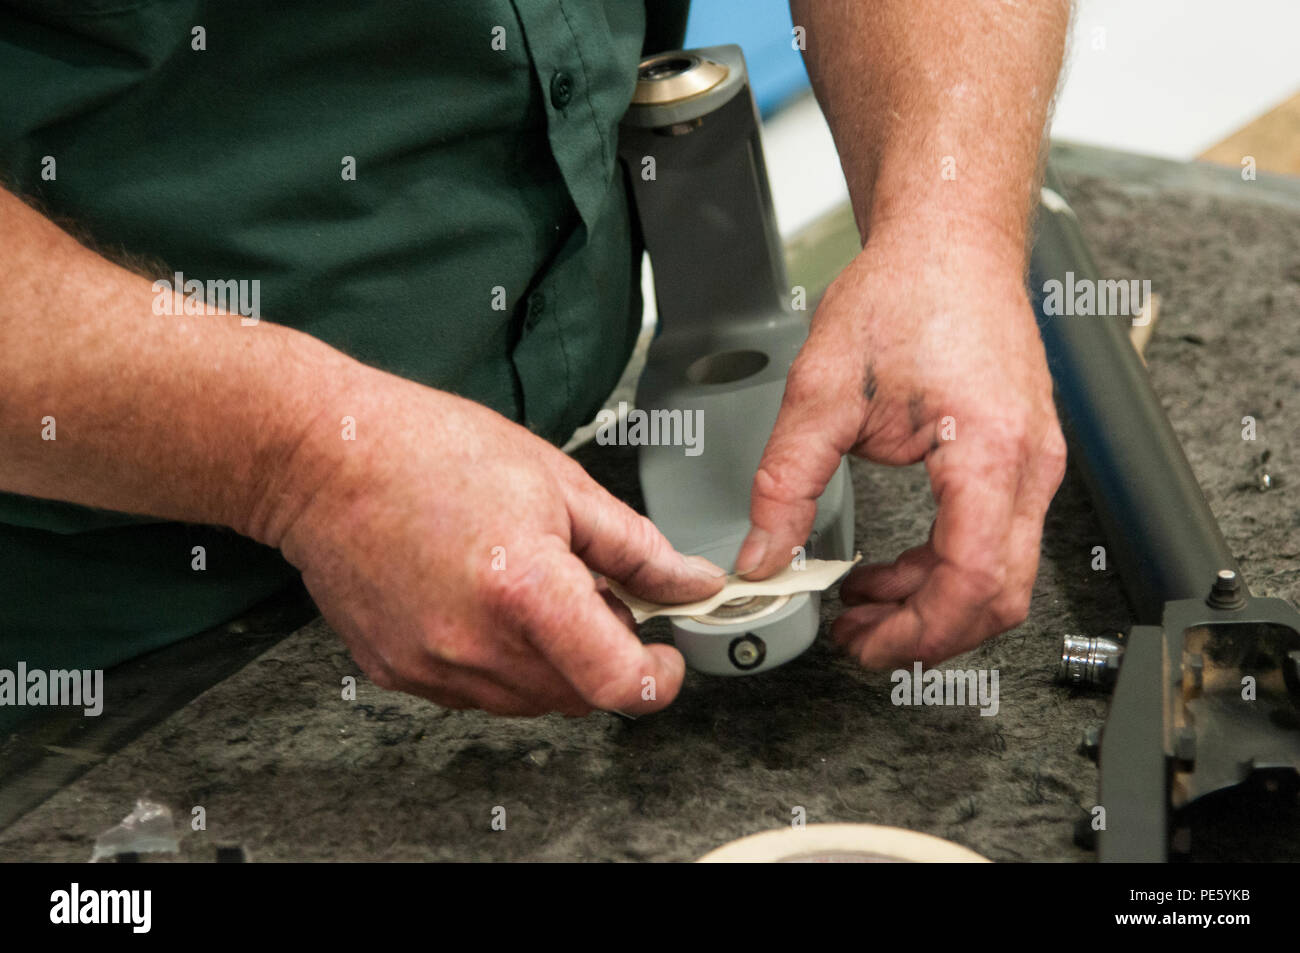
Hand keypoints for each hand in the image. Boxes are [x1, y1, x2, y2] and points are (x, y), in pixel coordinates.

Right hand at [256, 372, 724, 715]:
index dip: (659, 677)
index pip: (618, 684)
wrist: (325, 458)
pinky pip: (477, 692)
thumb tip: (688, 583)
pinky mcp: (398, 674)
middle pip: (579, 695)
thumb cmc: (429, 451)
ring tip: (527, 587)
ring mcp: (431, 667)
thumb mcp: (558, 482)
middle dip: (604, 652)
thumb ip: (635, 547)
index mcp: (525, 591)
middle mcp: (475, 645)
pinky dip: (500, 661)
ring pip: (530, 700)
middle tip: (589, 590)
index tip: (664, 655)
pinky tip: (483, 602)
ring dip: (552, 661)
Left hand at [735, 223, 1066, 666]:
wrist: (948, 241)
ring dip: (931, 602)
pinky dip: (943, 566)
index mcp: (989, 451)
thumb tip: (763, 555)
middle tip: (858, 637)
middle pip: (1000, 595)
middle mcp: (1029, 464)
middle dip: (926, 632)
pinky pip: (995, 538)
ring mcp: (1034, 462)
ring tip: (862, 601)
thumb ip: (785, 484)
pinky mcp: (1021, 457)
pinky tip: (892, 564)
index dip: (917, 630)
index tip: (863, 642)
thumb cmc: (906, 292)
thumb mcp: (821, 392)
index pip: (974, 581)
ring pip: (1001, 573)